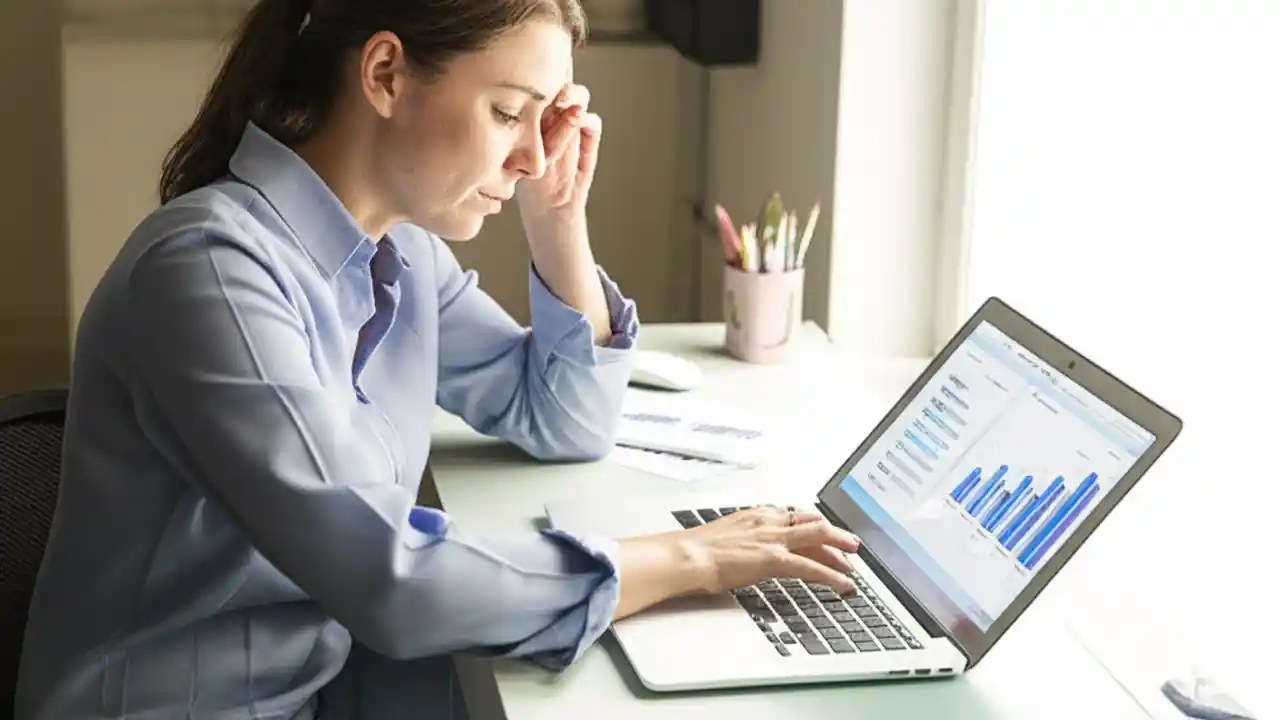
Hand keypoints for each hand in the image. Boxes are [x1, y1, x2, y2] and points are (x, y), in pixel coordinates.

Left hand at [515, 83, 601, 222]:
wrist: (548, 209)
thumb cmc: (527, 185)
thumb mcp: (522, 158)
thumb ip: (531, 136)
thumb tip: (534, 115)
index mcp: (531, 115)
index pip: (537, 88)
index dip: (539, 82)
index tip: (538, 86)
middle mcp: (552, 116)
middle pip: (561, 87)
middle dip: (562, 87)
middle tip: (560, 97)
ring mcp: (571, 127)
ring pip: (579, 100)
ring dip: (576, 99)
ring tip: (572, 110)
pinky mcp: (587, 141)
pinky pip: (592, 124)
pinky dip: (588, 121)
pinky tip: (581, 123)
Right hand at [683, 506, 860, 594]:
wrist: (686, 556)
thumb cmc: (695, 549)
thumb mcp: (723, 536)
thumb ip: (741, 538)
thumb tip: (742, 548)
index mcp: (757, 515)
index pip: (795, 516)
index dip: (813, 524)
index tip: (822, 530)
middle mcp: (769, 522)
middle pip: (813, 524)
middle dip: (835, 534)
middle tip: (850, 544)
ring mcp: (774, 540)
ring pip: (819, 540)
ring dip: (840, 552)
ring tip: (852, 564)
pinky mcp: (775, 560)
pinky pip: (812, 567)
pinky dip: (832, 576)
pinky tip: (843, 584)